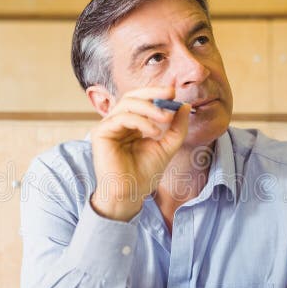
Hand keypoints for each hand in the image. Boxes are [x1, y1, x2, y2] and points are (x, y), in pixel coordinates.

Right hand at [90, 87, 190, 221]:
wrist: (130, 194)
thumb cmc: (144, 174)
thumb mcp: (167, 147)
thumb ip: (176, 128)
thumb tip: (185, 107)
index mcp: (131, 124)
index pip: (141, 101)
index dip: (156, 93)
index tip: (174, 93)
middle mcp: (118, 123)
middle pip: (132, 96)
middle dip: (152, 93)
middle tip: (171, 94)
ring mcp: (108, 127)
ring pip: (127, 104)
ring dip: (149, 108)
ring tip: (166, 119)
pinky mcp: (101, 133)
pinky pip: (121, 118)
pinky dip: (140, 121)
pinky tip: (154, 132)